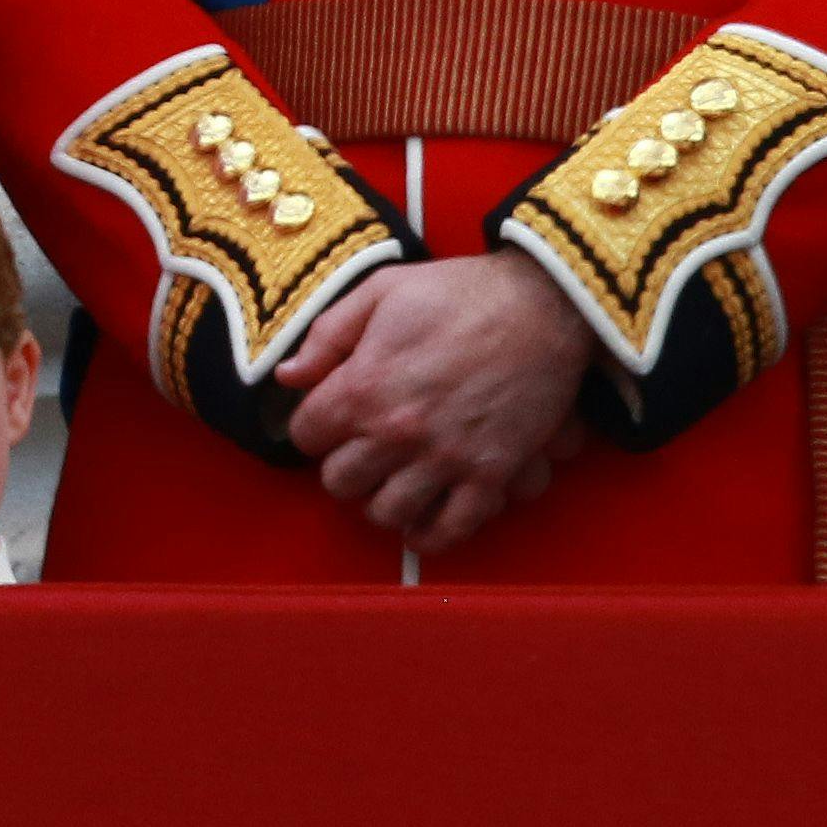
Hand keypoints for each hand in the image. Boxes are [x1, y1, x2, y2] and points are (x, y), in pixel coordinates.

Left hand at [275, 250, 594, 553]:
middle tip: (358, 452)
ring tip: (387, 482)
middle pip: (339, 482)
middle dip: (341, 467)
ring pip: (386, 512)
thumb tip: (286, 376)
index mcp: (364, 386)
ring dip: (379, 500)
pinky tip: (420, 522)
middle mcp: (397, 431)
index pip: (306, 434)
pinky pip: (450, 528)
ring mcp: (444, 459)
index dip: (312, 425)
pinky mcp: (489, 475)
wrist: (540, 305)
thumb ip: (327, 335)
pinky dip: (429, 535)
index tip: (328, 418)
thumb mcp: (380, 291)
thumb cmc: (458, 293)